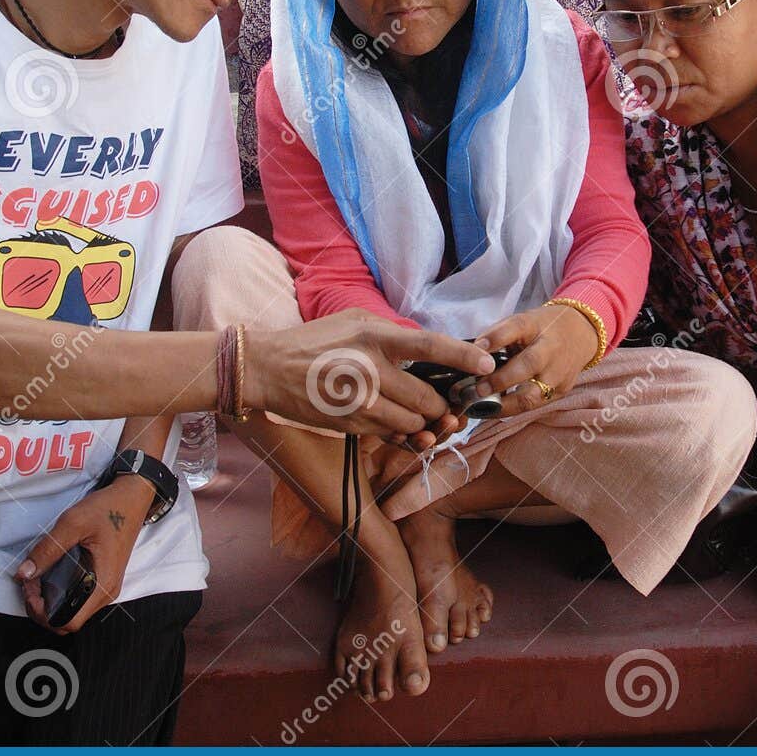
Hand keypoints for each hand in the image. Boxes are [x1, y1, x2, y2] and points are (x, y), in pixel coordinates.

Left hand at [16, 473, 152, 632]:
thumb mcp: (73, 523)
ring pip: (72, 610)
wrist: (132, 497)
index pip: (69, 622)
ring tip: (37, 575)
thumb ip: (47, 550)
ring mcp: (106, 586)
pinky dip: (60, 592)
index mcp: (102, 583)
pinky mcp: (103, 579)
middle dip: (41, 607)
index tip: (30, 588)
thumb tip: (24, 573)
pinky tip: (51, 572)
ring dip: (50, 600)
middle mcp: (106, 591)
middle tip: (29, 580)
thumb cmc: (109, 508)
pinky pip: (78, 598)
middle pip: (68, 620)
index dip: (42, 613)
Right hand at [241, 309, 494, 441]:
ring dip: (422, 421)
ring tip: (419, 413)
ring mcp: (360, 401)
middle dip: (441, 404)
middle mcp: (370, 369)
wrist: (269, 369)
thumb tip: (431, 347)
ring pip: (414, 422)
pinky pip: (392, 434)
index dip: (464, 357)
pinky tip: (396, 422)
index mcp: (375, 336)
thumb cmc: (315, 341)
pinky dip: (401, 432)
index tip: (487, 364)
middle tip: (444, 402)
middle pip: (428, 398)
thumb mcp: (354, 321)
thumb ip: (393, 332)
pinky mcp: (351, 425)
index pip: (430, 346)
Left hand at [472, 304, 598, 416]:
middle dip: (501, 380)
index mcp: (537, 325)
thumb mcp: (522, 321)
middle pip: (529, 364)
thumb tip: (472, 352)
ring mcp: (559, 373)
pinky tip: (494, 411)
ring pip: (533, 395)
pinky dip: (513, 410)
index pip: (517, 327)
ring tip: (481, 408)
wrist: (581, 333)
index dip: (496, 337)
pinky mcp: (562, 391)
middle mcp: (551, 348)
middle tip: (478, 389)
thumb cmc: (542, 328)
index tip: (477, 348)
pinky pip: (535, 405)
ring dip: (505, 405)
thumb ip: (498, 334)